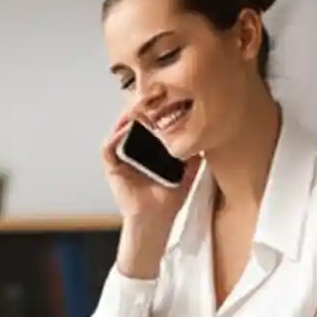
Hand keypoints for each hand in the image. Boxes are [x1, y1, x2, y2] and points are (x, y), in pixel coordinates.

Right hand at [102, 112, 198, 276]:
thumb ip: (194, 152)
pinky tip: (126, 129)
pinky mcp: (112, 169)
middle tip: (148, 96)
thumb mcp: (188, 170)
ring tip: (136, 108)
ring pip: (118, 131)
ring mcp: (120, 159)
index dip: (153, 110)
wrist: (157, 220)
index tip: (163, 98)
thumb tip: (208, 134)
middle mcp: (132, 151)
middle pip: (131, 123)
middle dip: (138, 108)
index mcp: (148, 150)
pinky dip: (114, 138)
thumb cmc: (170, 198)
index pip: (147, 123)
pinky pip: (108, 149)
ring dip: (125, 118)